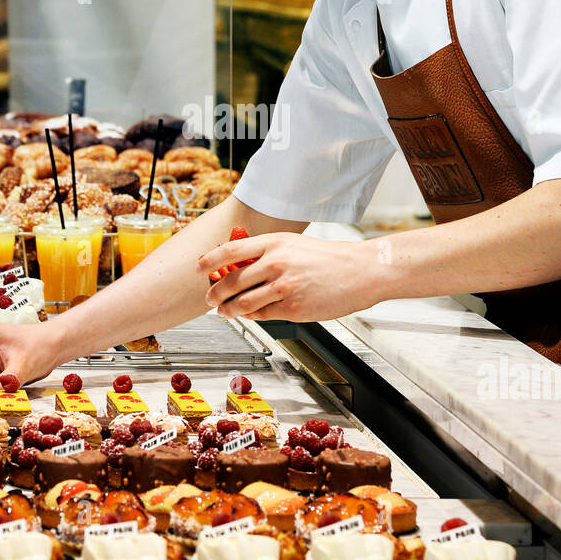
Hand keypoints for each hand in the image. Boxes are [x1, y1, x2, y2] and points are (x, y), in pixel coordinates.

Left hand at [199, 232, 382, 321]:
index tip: (199, 268)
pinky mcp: (293, 308)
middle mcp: (276, 263)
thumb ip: (267, 253)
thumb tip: (238, 266)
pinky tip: (247, 315)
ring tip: (223, 311)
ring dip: (227, 309)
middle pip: (231, 280)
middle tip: (210, 298)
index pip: (230, 250)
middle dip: (215, 293)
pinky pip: (261, 315)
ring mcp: (284, 287)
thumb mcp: (294, 244)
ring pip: (242, 302)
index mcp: (274, 242)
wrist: (360, 271)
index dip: (209, 260)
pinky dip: (250, 316)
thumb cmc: (329, 258)